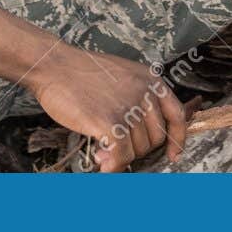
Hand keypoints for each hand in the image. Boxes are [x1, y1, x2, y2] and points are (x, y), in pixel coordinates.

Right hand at [28, 45, 187, 171]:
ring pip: (137, 149)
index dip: (176, 139)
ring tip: (102, 151)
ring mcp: (129, 107)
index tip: (173, 155)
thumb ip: (136, 100)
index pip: (176, 115)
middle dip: (136, 149)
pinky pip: (122, 156)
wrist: (55, 65)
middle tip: (115, 149)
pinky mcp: (110, 122)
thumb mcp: (122, 76)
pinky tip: (102, 165)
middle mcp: (145, 93)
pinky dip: (114, 166)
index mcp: (151, 80)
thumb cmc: (82, 72)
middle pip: (155, 138)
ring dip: (120, 157)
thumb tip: (137, 136)